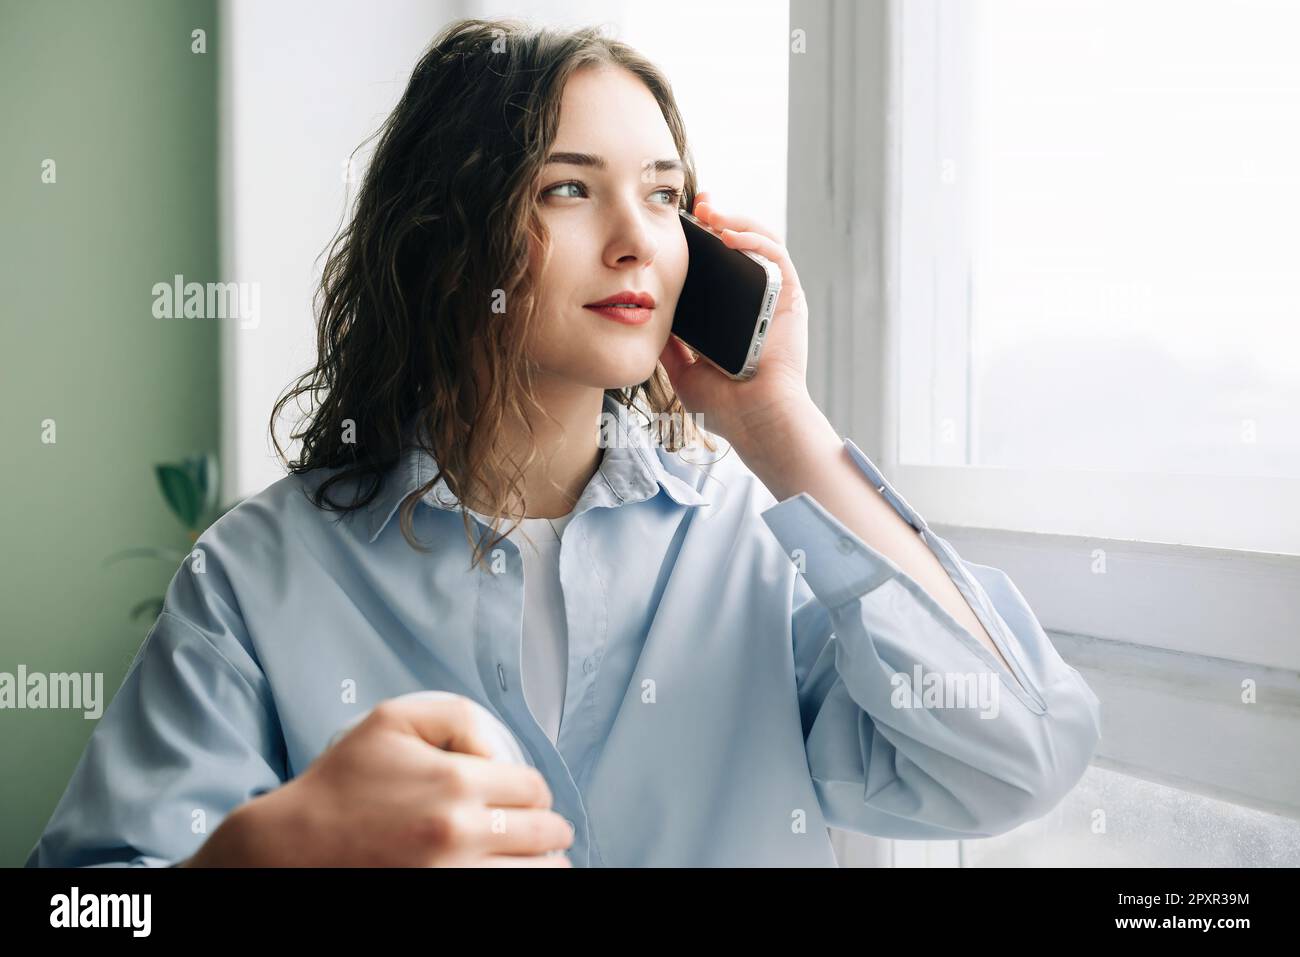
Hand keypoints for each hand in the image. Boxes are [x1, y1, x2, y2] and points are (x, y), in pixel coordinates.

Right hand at [182, 694, 573, 866]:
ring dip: (542, 862)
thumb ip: (459, 717)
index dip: (532, 791)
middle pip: (546, 834)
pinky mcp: (445, 902)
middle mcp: (461, 834)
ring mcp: (454, 877)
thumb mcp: (393, 720)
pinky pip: (509, 896)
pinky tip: (509, 872)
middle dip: (546, 828)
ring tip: (535, 857)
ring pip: (540, 874)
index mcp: (456, 783)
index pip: (534, 789)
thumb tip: (499, 753)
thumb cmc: (341, 783)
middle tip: (538, 828)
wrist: (293, 847)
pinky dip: (516, 881)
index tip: (521, 797)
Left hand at [658, 190, 811, 448]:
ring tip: (711, 211)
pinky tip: (730, 234)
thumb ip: (670, 349)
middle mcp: (757, 303)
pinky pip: (776, 257)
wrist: (755, 420)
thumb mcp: (684, 373)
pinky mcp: (792, 300)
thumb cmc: (726, 406)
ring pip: (762, 244)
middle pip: (742, 248)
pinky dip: (755, 240)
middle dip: (720, 220)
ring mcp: (776, 300)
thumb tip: (650, 323)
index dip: (703, 243)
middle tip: (695, 205)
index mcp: (734, 317)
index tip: (679, 226)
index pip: (720, 269)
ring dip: (737, 221)